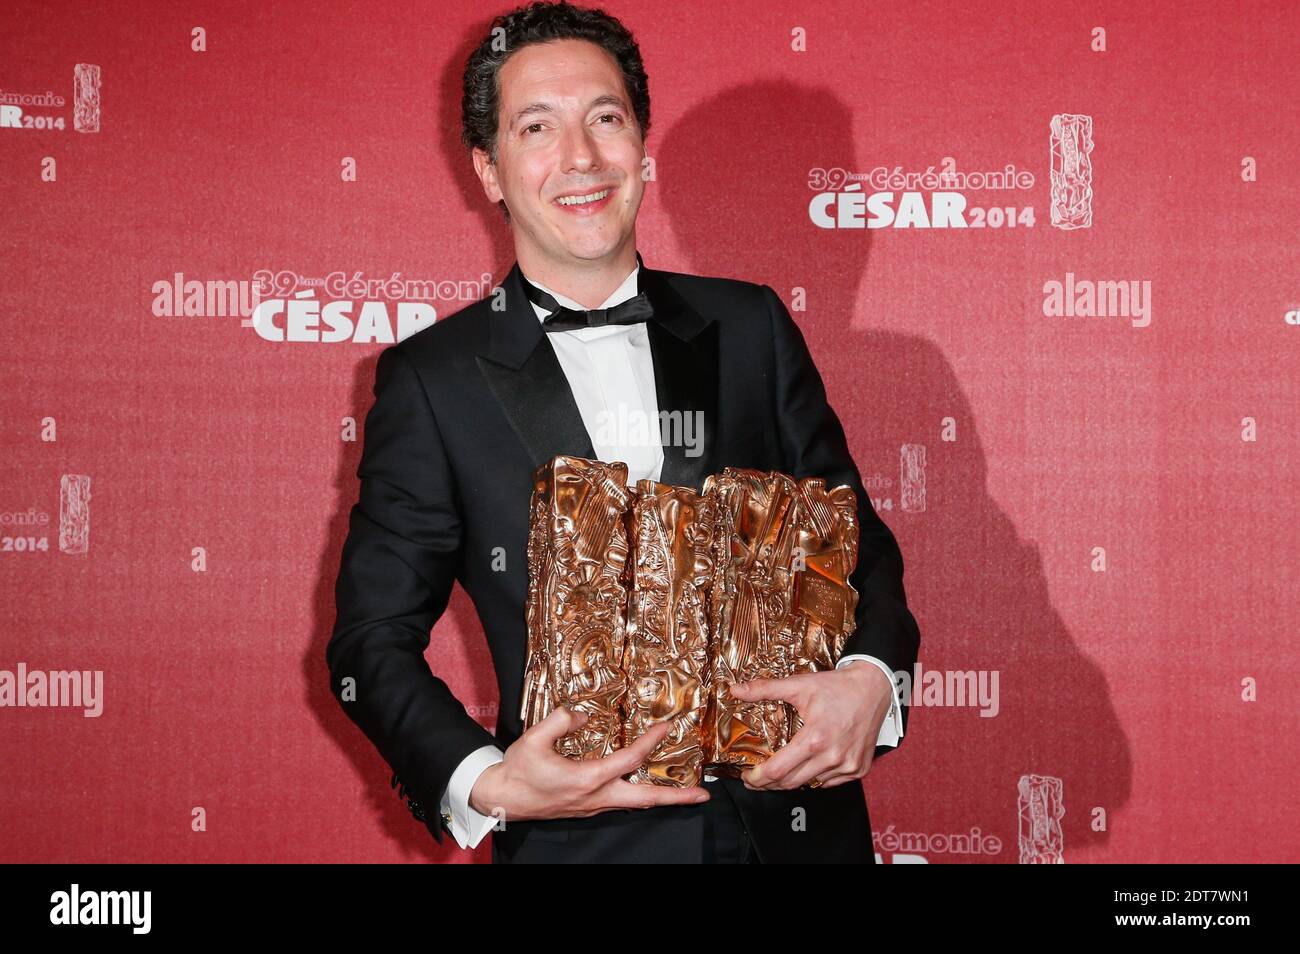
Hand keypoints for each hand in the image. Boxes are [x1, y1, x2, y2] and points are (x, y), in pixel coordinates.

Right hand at [468, 706, 710, 822]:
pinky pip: (623, 802)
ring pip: (636, 804)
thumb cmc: (518, 770)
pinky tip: (649, 787)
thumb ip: (560, 721)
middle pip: (646, 798)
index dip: (650, 743)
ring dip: (663, 797)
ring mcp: (594, 806)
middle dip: (677, 797)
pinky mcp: (589, 807)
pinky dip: (642, 795)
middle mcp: (596, 797)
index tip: (667, 728)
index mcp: (587, 779)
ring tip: (687, 793)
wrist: (503, 798)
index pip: (628, 760)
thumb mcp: (534, 739)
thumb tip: (581, 714)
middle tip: (702, 795)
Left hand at [730, 661, 892, 790]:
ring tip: (778, 773)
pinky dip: (815, 779)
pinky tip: (805, 768)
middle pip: (791, 783)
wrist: (874, 688)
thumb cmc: (837, 687)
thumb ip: (765, 689)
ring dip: (791, 782)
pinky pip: (829, 783)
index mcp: (815, 739)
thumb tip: (735, 690)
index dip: (758, 778)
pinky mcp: (859, 769)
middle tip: (756, 779)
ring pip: (810, 785)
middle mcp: (833, 757)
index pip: (778, 770)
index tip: (747, 776)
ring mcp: (848, 766)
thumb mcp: (799, 685)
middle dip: (769, 784)